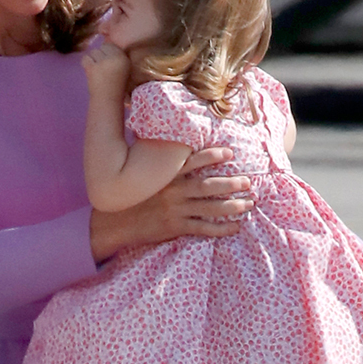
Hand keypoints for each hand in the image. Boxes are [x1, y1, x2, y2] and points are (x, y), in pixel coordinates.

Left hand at [81, 42, 129, 98]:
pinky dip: (86, 63)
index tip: (110, 63)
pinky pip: (85, 58)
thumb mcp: (123, 69)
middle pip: (102, 47)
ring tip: (97, 70)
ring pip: (93, 52)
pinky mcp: (92, 68)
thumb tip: (105, 44)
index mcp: (124, 58)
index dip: (109, 53)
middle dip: (102, 55)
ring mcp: (102, 62)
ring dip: (94, 59)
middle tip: (103, 68)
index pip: (112, 45)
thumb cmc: (116, 86)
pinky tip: (91, 70)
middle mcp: (114, 58)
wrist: (108, 100)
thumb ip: (117, 57)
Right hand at [89, 147, 252, 261]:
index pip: (193, 161)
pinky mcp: (175, 227)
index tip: (230, 153)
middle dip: (231, 184)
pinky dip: (220, 229)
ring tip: (249, 204)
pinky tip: (235, 227)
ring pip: (210, 208)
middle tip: (249, 183)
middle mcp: (173, 191)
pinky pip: (203, 229)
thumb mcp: (138, 169)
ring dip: (232, 206)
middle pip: (208, 186)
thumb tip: (165, 134)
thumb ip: (155, 155)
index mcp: (166, 174)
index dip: (212, 156)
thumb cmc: (129, 193)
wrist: (113, 222)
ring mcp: (175, 210)